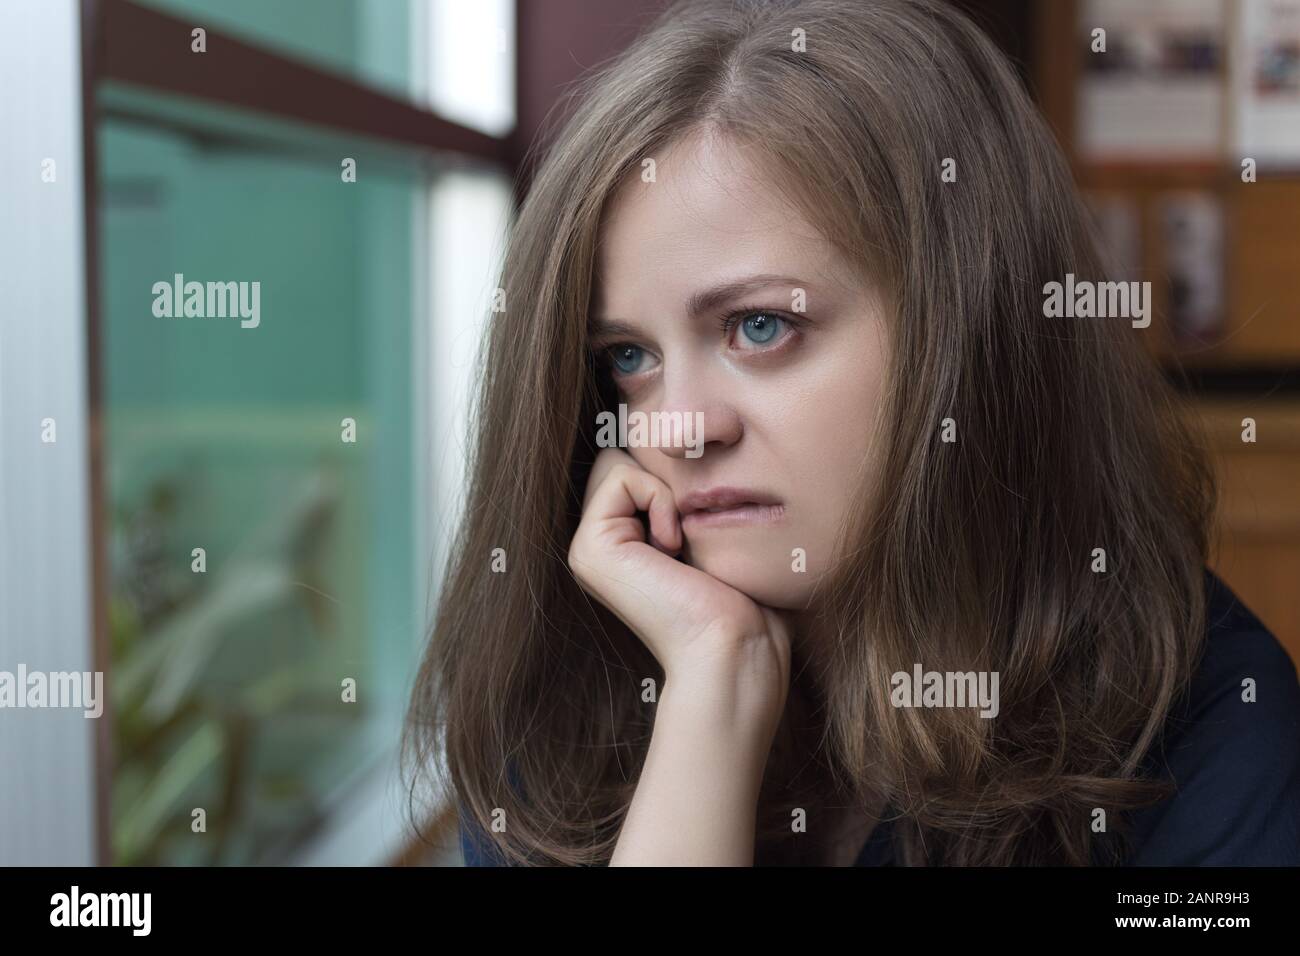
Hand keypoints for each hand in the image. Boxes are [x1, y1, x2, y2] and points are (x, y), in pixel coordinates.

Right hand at [568, 448, 790, 714]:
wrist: (733, 645)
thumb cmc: (740, 596)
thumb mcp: (708, 531)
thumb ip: (681, 495)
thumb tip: (686, 437)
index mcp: (620, 544)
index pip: (634, 464)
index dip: (672, 480)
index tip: (694, 534)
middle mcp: (597, 547)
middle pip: (621, 457)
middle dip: (663, 481)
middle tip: (685, 538)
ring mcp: (587, 549)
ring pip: (617, 461)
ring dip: (662, 493)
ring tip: (679, 545)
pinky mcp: (590, 548)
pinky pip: (620, 475)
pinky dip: (657, 499)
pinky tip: (672, 547)